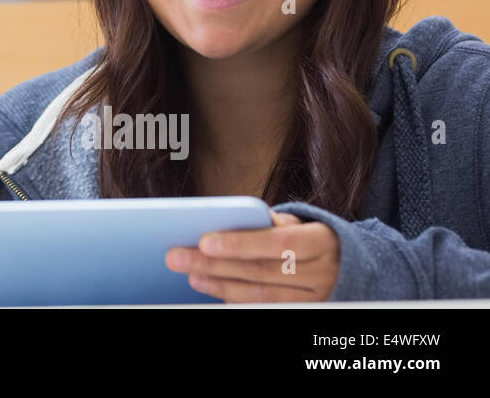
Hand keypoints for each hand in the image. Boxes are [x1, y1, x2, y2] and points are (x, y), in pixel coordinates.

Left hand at [165, 212, 340, 301]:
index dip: (240, 244)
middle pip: (261, 271)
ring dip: (220, 285)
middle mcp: (323, 273)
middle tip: (178, 257)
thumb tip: (229, 220)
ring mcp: (316, 298)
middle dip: (215, 265)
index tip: (204, 242)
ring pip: (262, 295)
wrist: (352, 265)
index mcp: (322, 241)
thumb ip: (270, 223)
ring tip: (192, 275)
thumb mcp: (301, 223)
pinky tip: (214, 292)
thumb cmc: (311, 237)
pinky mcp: (305, 311)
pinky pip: (267, 309)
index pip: (277, 243)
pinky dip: (237, 301)